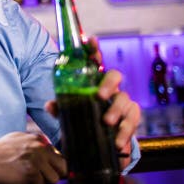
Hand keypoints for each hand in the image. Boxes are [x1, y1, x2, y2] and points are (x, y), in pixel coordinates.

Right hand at [0, 132, 66, 183]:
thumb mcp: (19, 139)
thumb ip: (36, 144)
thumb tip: (52, 153)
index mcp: (39, 139)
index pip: (60, 156)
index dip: (53, 166)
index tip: (44, 169)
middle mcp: (40, 148)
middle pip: (63, 167)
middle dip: (54, 174)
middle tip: (40, 177)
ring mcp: (36, 160)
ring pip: (55, 179)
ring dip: (43, 182)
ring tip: (27, 177)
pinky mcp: (31, 173)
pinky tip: (20, 179)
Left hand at [46, 36, 140, 169]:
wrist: (99, 144)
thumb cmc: (83, 120)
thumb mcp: (68, 114)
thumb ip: (60, 108)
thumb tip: (50, 105)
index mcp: (94, 82)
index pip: (95, 61)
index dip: (93, 49)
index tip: (90, 40)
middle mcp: (110, 89)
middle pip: (115, 76)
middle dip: (108, 83)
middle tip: (99, 96)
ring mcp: (122, 103)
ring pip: (125, 99)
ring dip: (116, 110)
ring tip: (106, 122)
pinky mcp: (131, 119)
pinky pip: (133, 121)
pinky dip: (125, 132)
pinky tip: (116, 142)